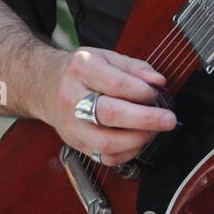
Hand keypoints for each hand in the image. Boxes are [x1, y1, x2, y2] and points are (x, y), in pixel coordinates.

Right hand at [43, 47, 176, 166]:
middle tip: (168, 119)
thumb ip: (135, 67)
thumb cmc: (81, 71)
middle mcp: (71, 97)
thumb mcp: (106, 56)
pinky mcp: (74, 143)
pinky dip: (126, 153)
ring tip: (153, 130)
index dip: (142, 91)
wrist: (45, 85)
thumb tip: (158, 82)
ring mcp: (70, 124)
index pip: (116, 84)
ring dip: (137, 139)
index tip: (157, 93)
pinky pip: (103, 157)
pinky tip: (137, 141)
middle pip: (110, 114)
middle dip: (146, 119)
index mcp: (81, 69)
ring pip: (106, 142)